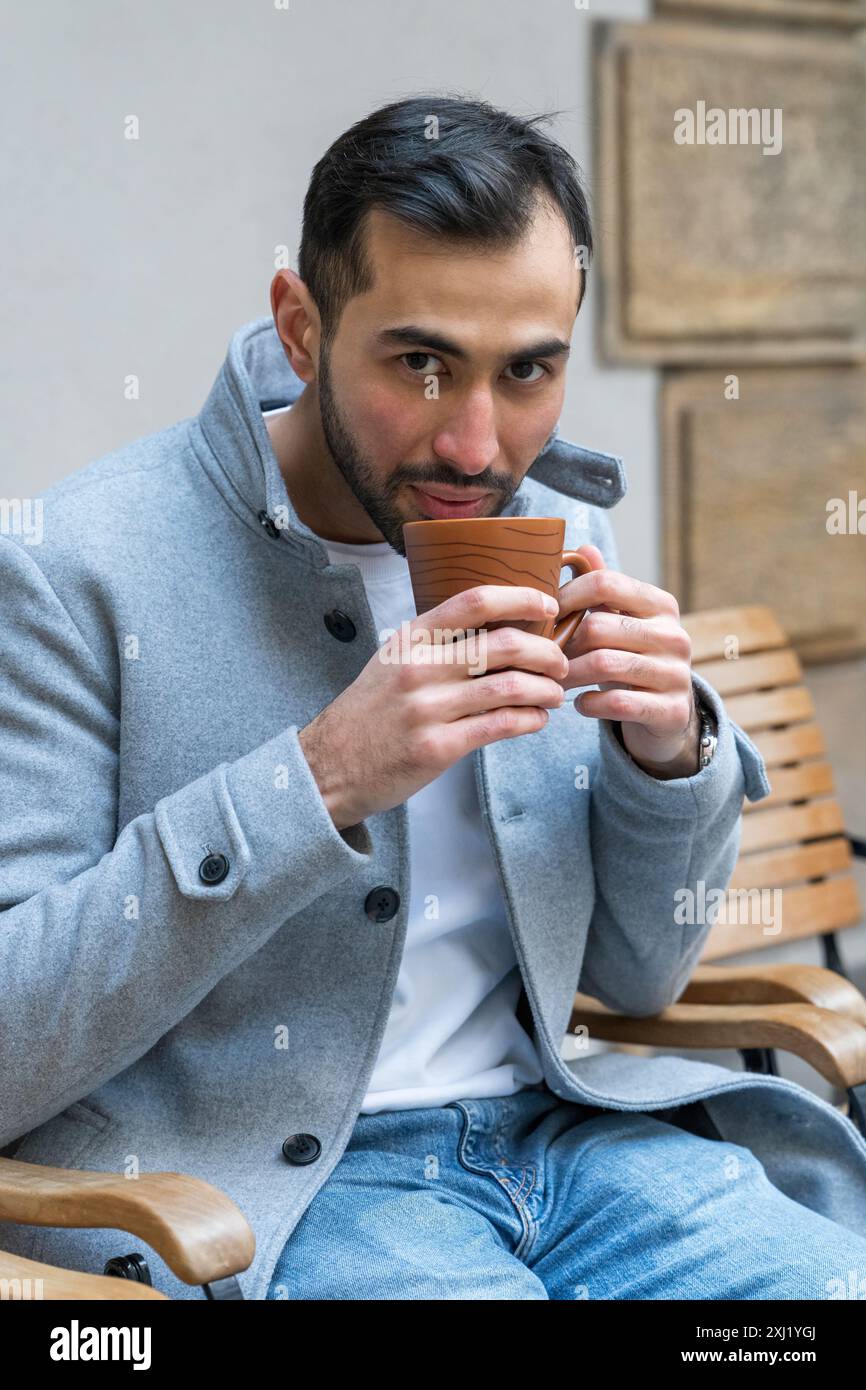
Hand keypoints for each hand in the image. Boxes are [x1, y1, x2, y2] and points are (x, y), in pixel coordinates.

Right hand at [299, 585, 570, 828]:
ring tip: (554, 694)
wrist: (329, 766)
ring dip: (545, 690)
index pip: (474, 601)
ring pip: (509, 687)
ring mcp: (427, 709)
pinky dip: (529, 721)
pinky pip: (500, 726)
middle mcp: (419, 668)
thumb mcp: (393, 662)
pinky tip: (536, 720)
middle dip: (546, 652)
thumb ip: (438, 644)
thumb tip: (500, 629)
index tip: (548, 604)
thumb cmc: (370, 713)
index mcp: (411, 638)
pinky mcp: (436, 748)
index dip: (520, 598)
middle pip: (503, 644)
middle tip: (560, 662)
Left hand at [554, 545, 700, 777]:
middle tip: (542, 656)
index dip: (567, 596)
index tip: (544, 615)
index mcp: (661, 604)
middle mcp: (673, 635)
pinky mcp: (670, 709)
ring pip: (603, 664)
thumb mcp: (622, 622)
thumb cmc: (633, 658)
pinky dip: (589, 704)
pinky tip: (580, 703)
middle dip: (562, 643)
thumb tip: (583, 549)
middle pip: (598, 627)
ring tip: (554, 680)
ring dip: (569, 675)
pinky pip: (616, 703)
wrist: (668, 712)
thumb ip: (604, 589)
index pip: (605, 583)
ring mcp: (676, 673)